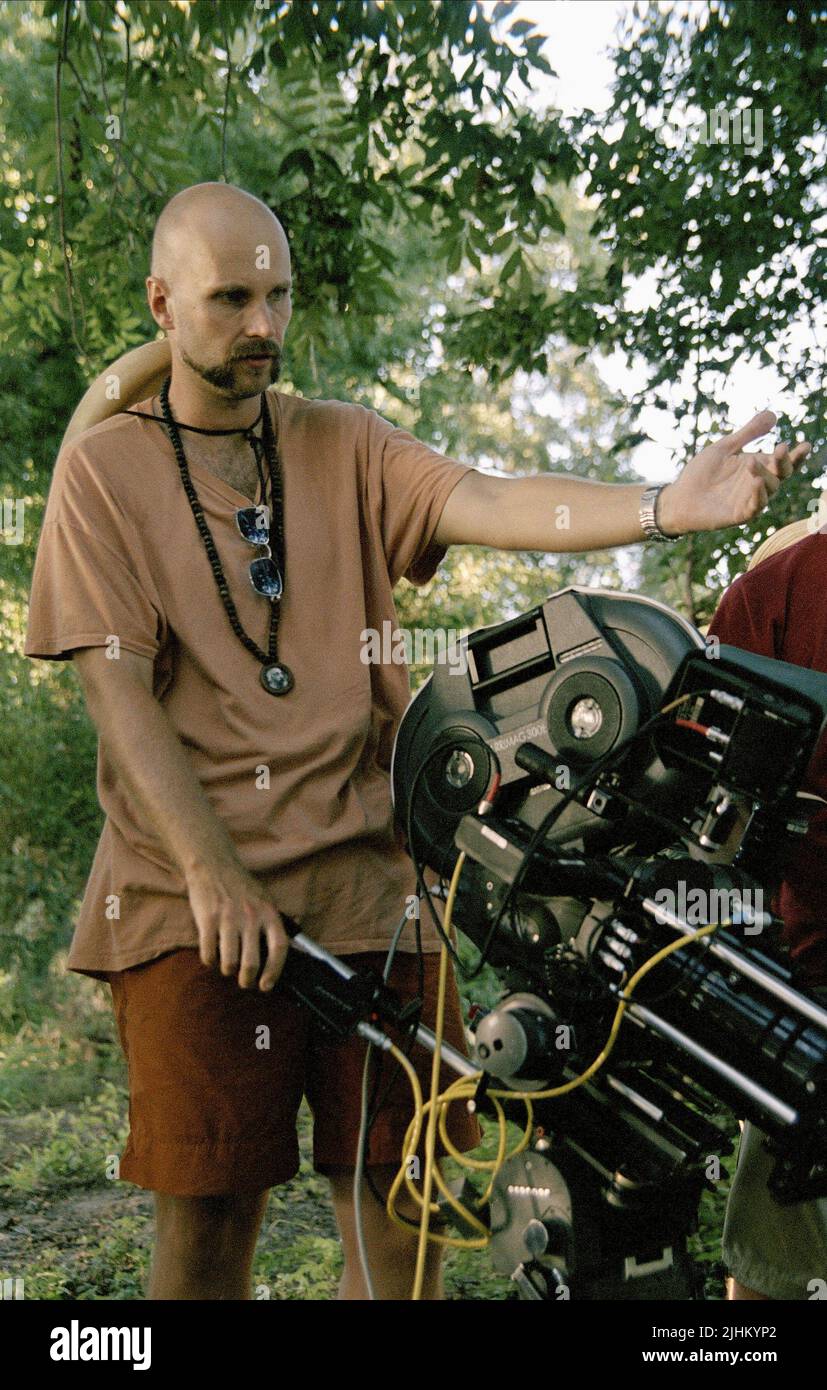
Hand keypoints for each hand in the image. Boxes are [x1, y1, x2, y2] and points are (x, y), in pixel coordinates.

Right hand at [185, 860, 289, 990]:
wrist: (213, 865)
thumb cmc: (241, 887)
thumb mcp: (264, 901)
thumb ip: (272, 925)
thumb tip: (283, 955)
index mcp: (269, 913)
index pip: (279, 948)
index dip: (274, 971)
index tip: (266, 985)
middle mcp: (251, 917)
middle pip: (251, 963)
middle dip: (247, 980)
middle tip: (245, 982)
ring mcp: (228, 918)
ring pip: (229, 962)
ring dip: (227, 970)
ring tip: (227, 967)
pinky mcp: (207, 919)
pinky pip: (208, 953)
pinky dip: (209, 961)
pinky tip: (212, 957)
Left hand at [658, 411, 809, 535]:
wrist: (679, 497)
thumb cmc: (701, 472)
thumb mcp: (725, 447)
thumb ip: (748, 433)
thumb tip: (774, 414)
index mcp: (758, 467)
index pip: (783, 461)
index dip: (796, 455)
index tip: (805, 445)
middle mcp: (758, 484)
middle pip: (781, 474)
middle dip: (784, 462)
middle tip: (781, 449)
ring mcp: (750, 500)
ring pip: (769, 489)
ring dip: (764, 474)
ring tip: (751, 462)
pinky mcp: (739, 515)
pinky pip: (755, 506)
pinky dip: (758, 495)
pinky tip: (756, 483)